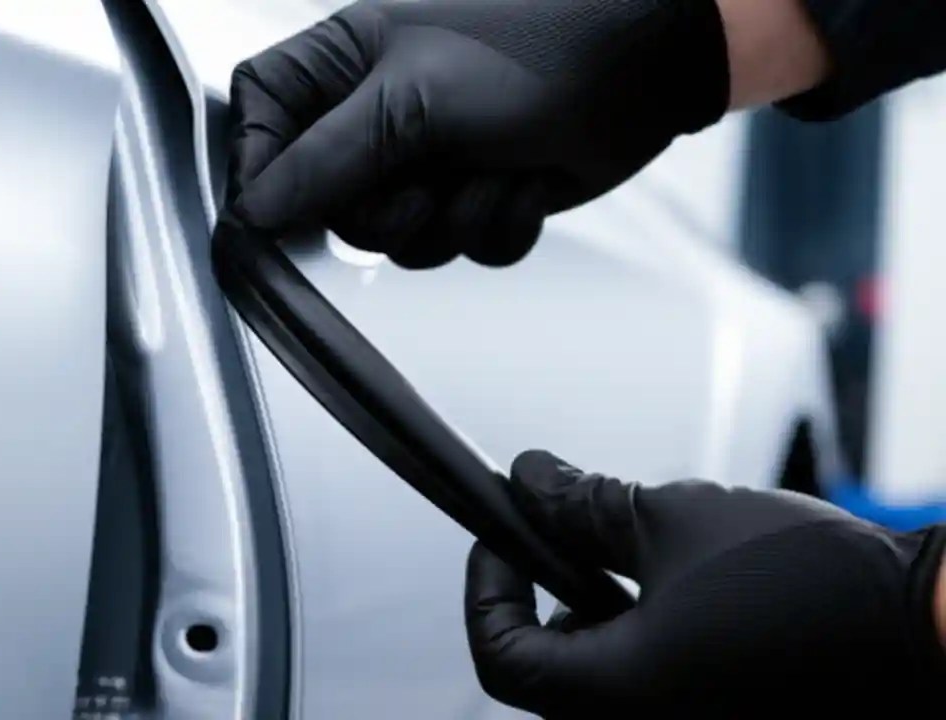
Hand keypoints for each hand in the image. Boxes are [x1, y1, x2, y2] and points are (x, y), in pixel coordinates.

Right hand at [227, 0, 730, 268]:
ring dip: (452, 219)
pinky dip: (497, 225)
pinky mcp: (475, 194)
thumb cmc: (538, 47)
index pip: (257, 120)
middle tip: (424, 183)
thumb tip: (253, 208)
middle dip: (387, 212)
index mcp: (343, 64)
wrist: (643, 70)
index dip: (259, 173)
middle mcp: (377, 114)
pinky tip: (526, 178)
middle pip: (328, 205)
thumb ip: (325, 159)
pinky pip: (459, 248)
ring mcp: (427, 158)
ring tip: (493, 166)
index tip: (274, 214)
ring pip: (397, 241)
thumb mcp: (413, 100)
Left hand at [464, 450, 945, 716]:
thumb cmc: (814, 582)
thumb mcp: (675, 520)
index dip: (487, 585)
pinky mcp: (715, 717)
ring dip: (597, 606)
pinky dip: (640, 632)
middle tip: (570, 531)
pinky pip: (647, 684)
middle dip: (548, 589)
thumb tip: (527, 481)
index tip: (504, 532)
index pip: (501, 655)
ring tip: (640, 550)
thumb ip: (583, 505)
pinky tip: (676, 584)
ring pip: (598, 672)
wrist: (929, 630)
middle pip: (547, 666)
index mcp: (620, 697)